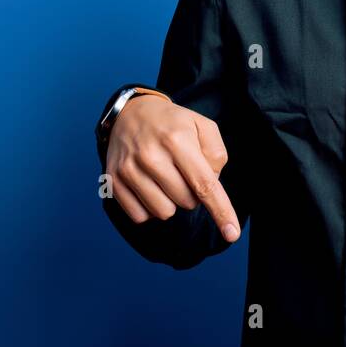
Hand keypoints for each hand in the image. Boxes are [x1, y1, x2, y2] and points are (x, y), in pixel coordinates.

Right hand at [106, 94, 241, 241]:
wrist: (131, 113)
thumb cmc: (173, 123)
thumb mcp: (203, 126)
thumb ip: (216, 154)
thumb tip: (212, 184)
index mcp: (177, 140)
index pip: (204, 184)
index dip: (220, 211)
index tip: (232, 234)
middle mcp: (151, 155)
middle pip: (186, 202)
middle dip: (191, 193)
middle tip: (183, 172)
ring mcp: (129, 169)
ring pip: (164, 212)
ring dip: (170, 201)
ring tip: (165, 178)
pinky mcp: (113, 180)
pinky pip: (140, 216)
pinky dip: (149, 207)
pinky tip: (148, 185)